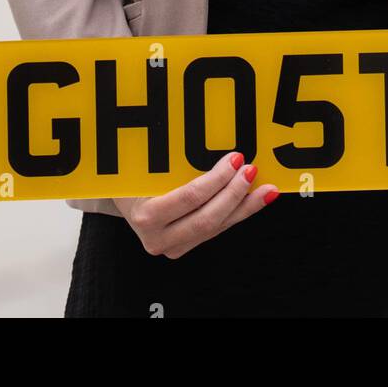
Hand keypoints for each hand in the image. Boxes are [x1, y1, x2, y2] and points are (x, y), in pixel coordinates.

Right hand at [112, 150, 278, 257]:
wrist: (120, 199)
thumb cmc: (134, 176)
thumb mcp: (146, 166)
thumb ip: (174, 160)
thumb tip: (213, 140)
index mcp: (146, 216)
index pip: (189, 198)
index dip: (216, 180)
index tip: (236, 158)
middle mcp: (158, 238)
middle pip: (207, 218)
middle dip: (235, 194)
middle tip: (253, 170)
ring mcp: (172, 246)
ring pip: (217, 228)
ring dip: (245, 207)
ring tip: (267, 190)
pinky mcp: (185, 246)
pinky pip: (217, 229)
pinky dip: (238, 213)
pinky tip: (255, 200)